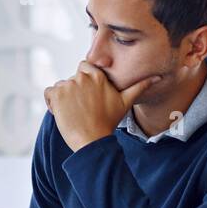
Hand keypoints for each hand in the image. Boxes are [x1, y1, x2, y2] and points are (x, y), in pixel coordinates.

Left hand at [44, 61, 160, 151]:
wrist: (92, 140)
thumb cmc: (108, 121)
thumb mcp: (125, 102)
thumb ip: (140, 86)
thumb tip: (158, 77)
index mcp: (98, 76)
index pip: (84, 67)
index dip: (84, 80)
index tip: (87, 96)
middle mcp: (82, 77)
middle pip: (72, 78)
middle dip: (74, 91)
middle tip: (83, 108)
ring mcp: (68, 86)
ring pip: (60, 86)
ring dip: (64, 98)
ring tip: (74, 113)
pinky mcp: (56, 95)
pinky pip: (48, 93)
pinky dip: (51, 102)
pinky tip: (62, 113)